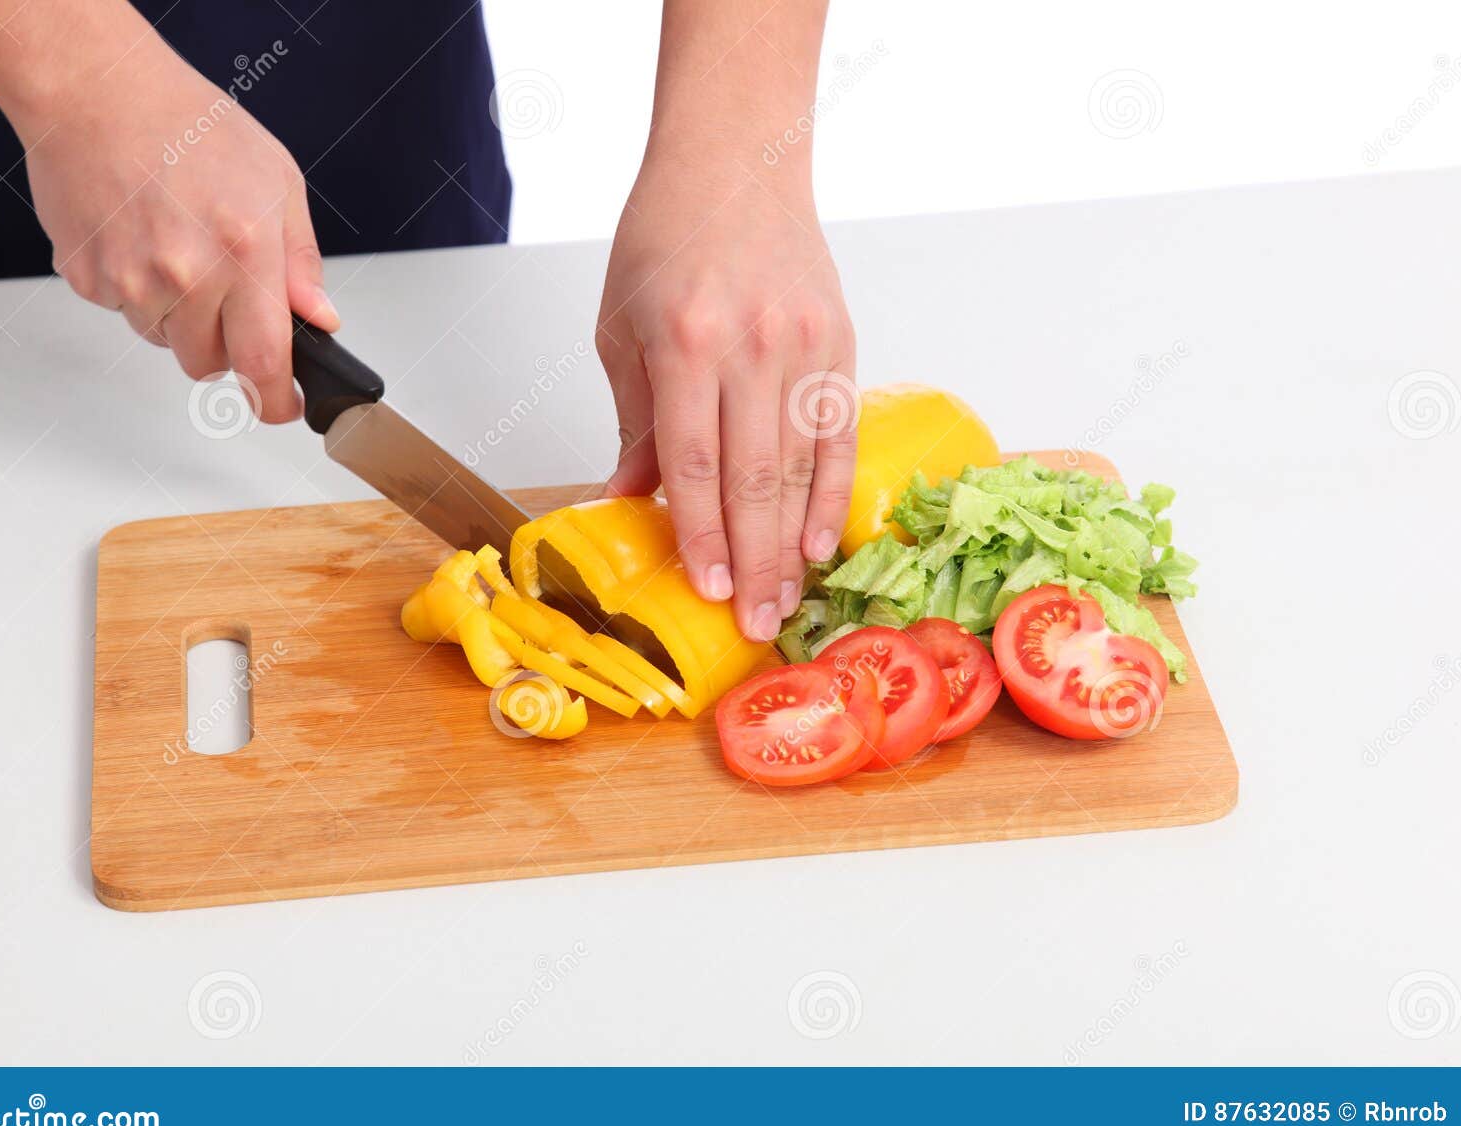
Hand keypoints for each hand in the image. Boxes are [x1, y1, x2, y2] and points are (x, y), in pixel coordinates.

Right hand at [14, 42, 337, 421]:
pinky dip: (135, 288)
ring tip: (177, 246)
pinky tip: (139, 236)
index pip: (265, 363)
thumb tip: (320, 318)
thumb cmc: (188, 125)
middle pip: (210, 364)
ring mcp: (131, 281)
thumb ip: (301, 262)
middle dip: (224, 343)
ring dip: (177, 315)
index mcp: (244, 253)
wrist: (96, 92)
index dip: (276, 400)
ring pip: (165, 340)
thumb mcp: (277, 183)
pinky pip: (123, 311)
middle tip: (224, 289)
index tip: (283, 406)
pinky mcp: (87, 278)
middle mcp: (187, 275)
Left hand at [597, 154, 856, 642]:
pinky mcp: (839, 344)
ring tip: (783, 603)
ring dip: (790, 545)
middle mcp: (751, 347)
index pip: (695, 462)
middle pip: (754, 478)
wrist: (736, 164)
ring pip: (799, 467)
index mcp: (687, 342)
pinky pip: (837, 437)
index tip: (706, 590)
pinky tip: (820, 545)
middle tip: (753, 625)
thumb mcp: (621, 327)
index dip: (701, 534)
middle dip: (751, 562)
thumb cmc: (667, 239)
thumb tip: (631, 498)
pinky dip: (830, 495)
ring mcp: (802, 346)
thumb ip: (633, 419)